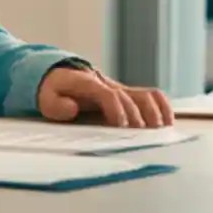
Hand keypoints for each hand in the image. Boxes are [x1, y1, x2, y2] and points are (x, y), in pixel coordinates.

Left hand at [37, 68, 173, 127]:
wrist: (60, 75)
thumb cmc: (53, 90)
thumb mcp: (45, 98)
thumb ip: (55, 105)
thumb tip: (72, 108)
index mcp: (89, 85)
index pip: (109, 95)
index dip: (118, 110)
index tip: (121, 126)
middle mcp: (109, 85)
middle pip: (133, 97)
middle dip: (138, 118)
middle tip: (139, 137)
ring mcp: (121, 89)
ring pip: (147, 96)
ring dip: (156, 114)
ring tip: (159, 133)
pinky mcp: (128, 95)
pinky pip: (152, 96)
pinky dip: (163, 108)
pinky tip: (167, 123)